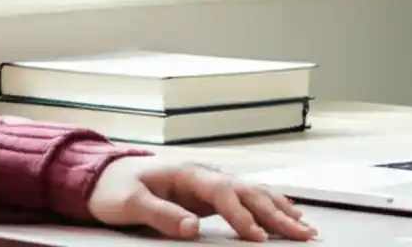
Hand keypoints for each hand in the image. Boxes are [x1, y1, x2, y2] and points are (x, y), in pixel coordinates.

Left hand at [87, 157, 316, 241]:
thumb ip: (161, 214)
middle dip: (277, 213)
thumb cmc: (116, 189)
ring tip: (306, 227)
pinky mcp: (211, 193)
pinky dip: (271, 205)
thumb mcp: (130, 203)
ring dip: (280, 210)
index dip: (242, 215)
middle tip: (303, 233)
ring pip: (254, 193)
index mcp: (188, 173)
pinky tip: (288, 212)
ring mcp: (210, 182)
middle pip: (248, 191)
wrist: (106, 176)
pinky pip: (247, 198)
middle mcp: (205, 173)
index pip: (223, 192)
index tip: (258, 238)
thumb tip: (192, 228)